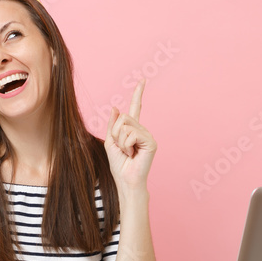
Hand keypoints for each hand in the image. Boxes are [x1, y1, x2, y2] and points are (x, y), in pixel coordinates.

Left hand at [105, 79, 156, 193]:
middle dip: (115, 133)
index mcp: (133, 129)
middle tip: (122, 148)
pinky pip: (131, 134)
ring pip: (125, 125)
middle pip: (123, 117)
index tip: (142, 80)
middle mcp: (142, 130)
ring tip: (127, 152)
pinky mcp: (151, 142)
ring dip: (120, 140)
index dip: (138, 93)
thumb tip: (116, 107)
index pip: (136, 108)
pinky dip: (126, 145)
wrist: (126, 180)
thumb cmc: (119, 165)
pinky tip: (132, 154)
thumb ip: (112, 125)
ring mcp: (148, 135)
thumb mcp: (110, 142)